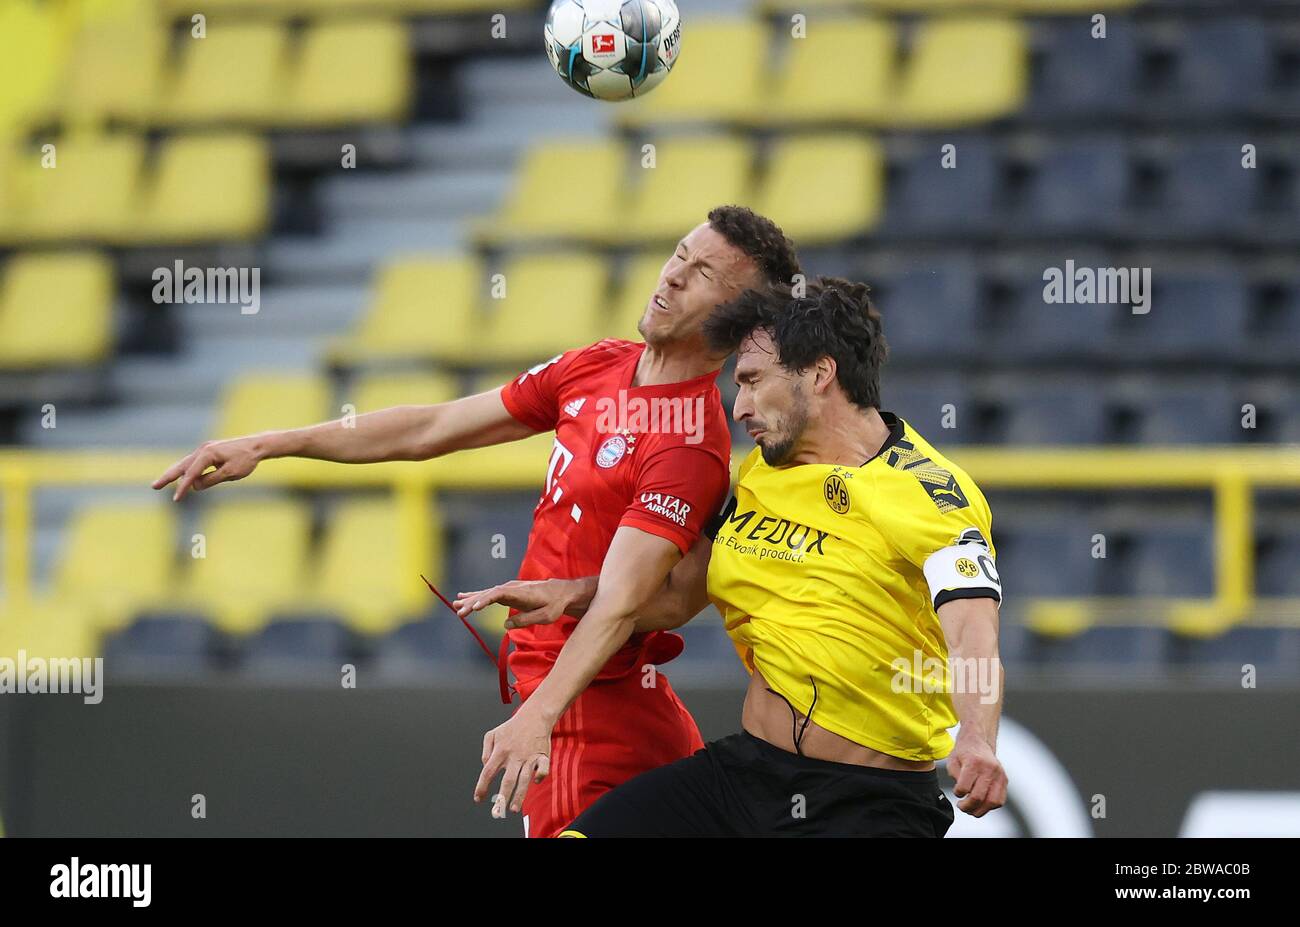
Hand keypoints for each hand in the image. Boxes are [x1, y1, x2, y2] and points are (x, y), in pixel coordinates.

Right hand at [152, 437, 262, 500]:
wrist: (257, 445)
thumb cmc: (246, 459)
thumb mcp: (230, 473)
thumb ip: (211, 480)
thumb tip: (195, 486)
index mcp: (208, 454)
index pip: (191, 474)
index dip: (183, 488)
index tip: (176, 499)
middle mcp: (203, 449)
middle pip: (181, 465)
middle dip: (167, 477)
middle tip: (154, 487)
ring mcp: (205, 449)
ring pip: (186, 463)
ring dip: (175, 474)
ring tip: (161, 482)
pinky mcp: (209, 451)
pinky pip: (194, 463)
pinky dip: (187, 471)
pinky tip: (182, 478)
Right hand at [454, 578, 586, 628]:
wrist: (562, 592)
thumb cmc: (555, 605)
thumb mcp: (545, 616)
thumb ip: (526, 620)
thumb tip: (506, 625)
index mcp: (521, 592)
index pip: (499, 593)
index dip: (485, 599)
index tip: (473, 607)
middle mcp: (513, 587)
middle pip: (489, 593)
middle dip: (473, 602)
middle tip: (458, 612)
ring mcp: (509, 588)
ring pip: (487, 592)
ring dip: (471, 599)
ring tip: (454, 605)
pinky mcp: (508, 592)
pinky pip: (489, 594)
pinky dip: (476, 596)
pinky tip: (464, 597)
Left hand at [475, 705, 552, 815]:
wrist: (534, 716)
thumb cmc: (512, 727)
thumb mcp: (492, 734)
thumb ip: (485, 751)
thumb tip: (485, 766)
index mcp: (500, 751)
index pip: (488, 772)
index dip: (482, 786)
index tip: (479, 798)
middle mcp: (514, 755)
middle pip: (507, 780)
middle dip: (502, 797)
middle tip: (498, 812)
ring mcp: (529, 756)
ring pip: (524, 779)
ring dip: (519, 795)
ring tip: (513, 808)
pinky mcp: (542, 755)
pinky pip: (543, 768)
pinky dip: (540, 776)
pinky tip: (536, 781)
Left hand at [947, 731, 1006, 816]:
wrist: (978, 741)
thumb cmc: (964, 751)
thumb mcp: (952, 761)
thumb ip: (955, 777)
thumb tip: (963, 794)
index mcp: (974, 762)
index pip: (964, 788)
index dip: (958, 794)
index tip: (957, 792)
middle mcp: (989, 768)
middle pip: (978, 797)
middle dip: (967, 807)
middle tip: (962, 806)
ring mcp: (999, 774)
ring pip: (992, 802)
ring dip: (980, 811)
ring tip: (971, 810)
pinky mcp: (1004, 779)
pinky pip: (1000, 800)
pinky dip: (990, 806)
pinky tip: (982, 804)